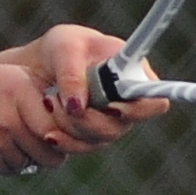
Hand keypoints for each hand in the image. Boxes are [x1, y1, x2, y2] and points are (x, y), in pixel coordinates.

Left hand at [0, 25, 167, 151]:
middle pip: (120, 127)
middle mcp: (127, 104)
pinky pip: (81, 147)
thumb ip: (72, 74)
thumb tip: (77, 106)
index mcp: (134, 75)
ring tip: (48, 101)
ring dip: (70, 125)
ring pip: (98, 140)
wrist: (41, 67)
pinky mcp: (90, 137)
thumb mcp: (65, 47)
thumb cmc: (63, 48)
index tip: (111, 107)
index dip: (139, 109)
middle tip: (61, 101)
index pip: (155, 101)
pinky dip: (63, 140)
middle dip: (89, 118)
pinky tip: (48, 131)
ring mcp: (110, 123)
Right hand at [0, 64, 68, 181]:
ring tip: (8, 136)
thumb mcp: (9, 78)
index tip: (60, 131)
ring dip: (26, 156)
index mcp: (19, 91)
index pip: (59, 125)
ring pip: (30, 163)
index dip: (63, 133)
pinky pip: (9, 169)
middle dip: (49, 150)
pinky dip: (7, 161)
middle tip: (43, 141)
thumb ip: (42, 94)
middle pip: (49, 151)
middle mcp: (9, 117)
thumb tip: (75, 121)